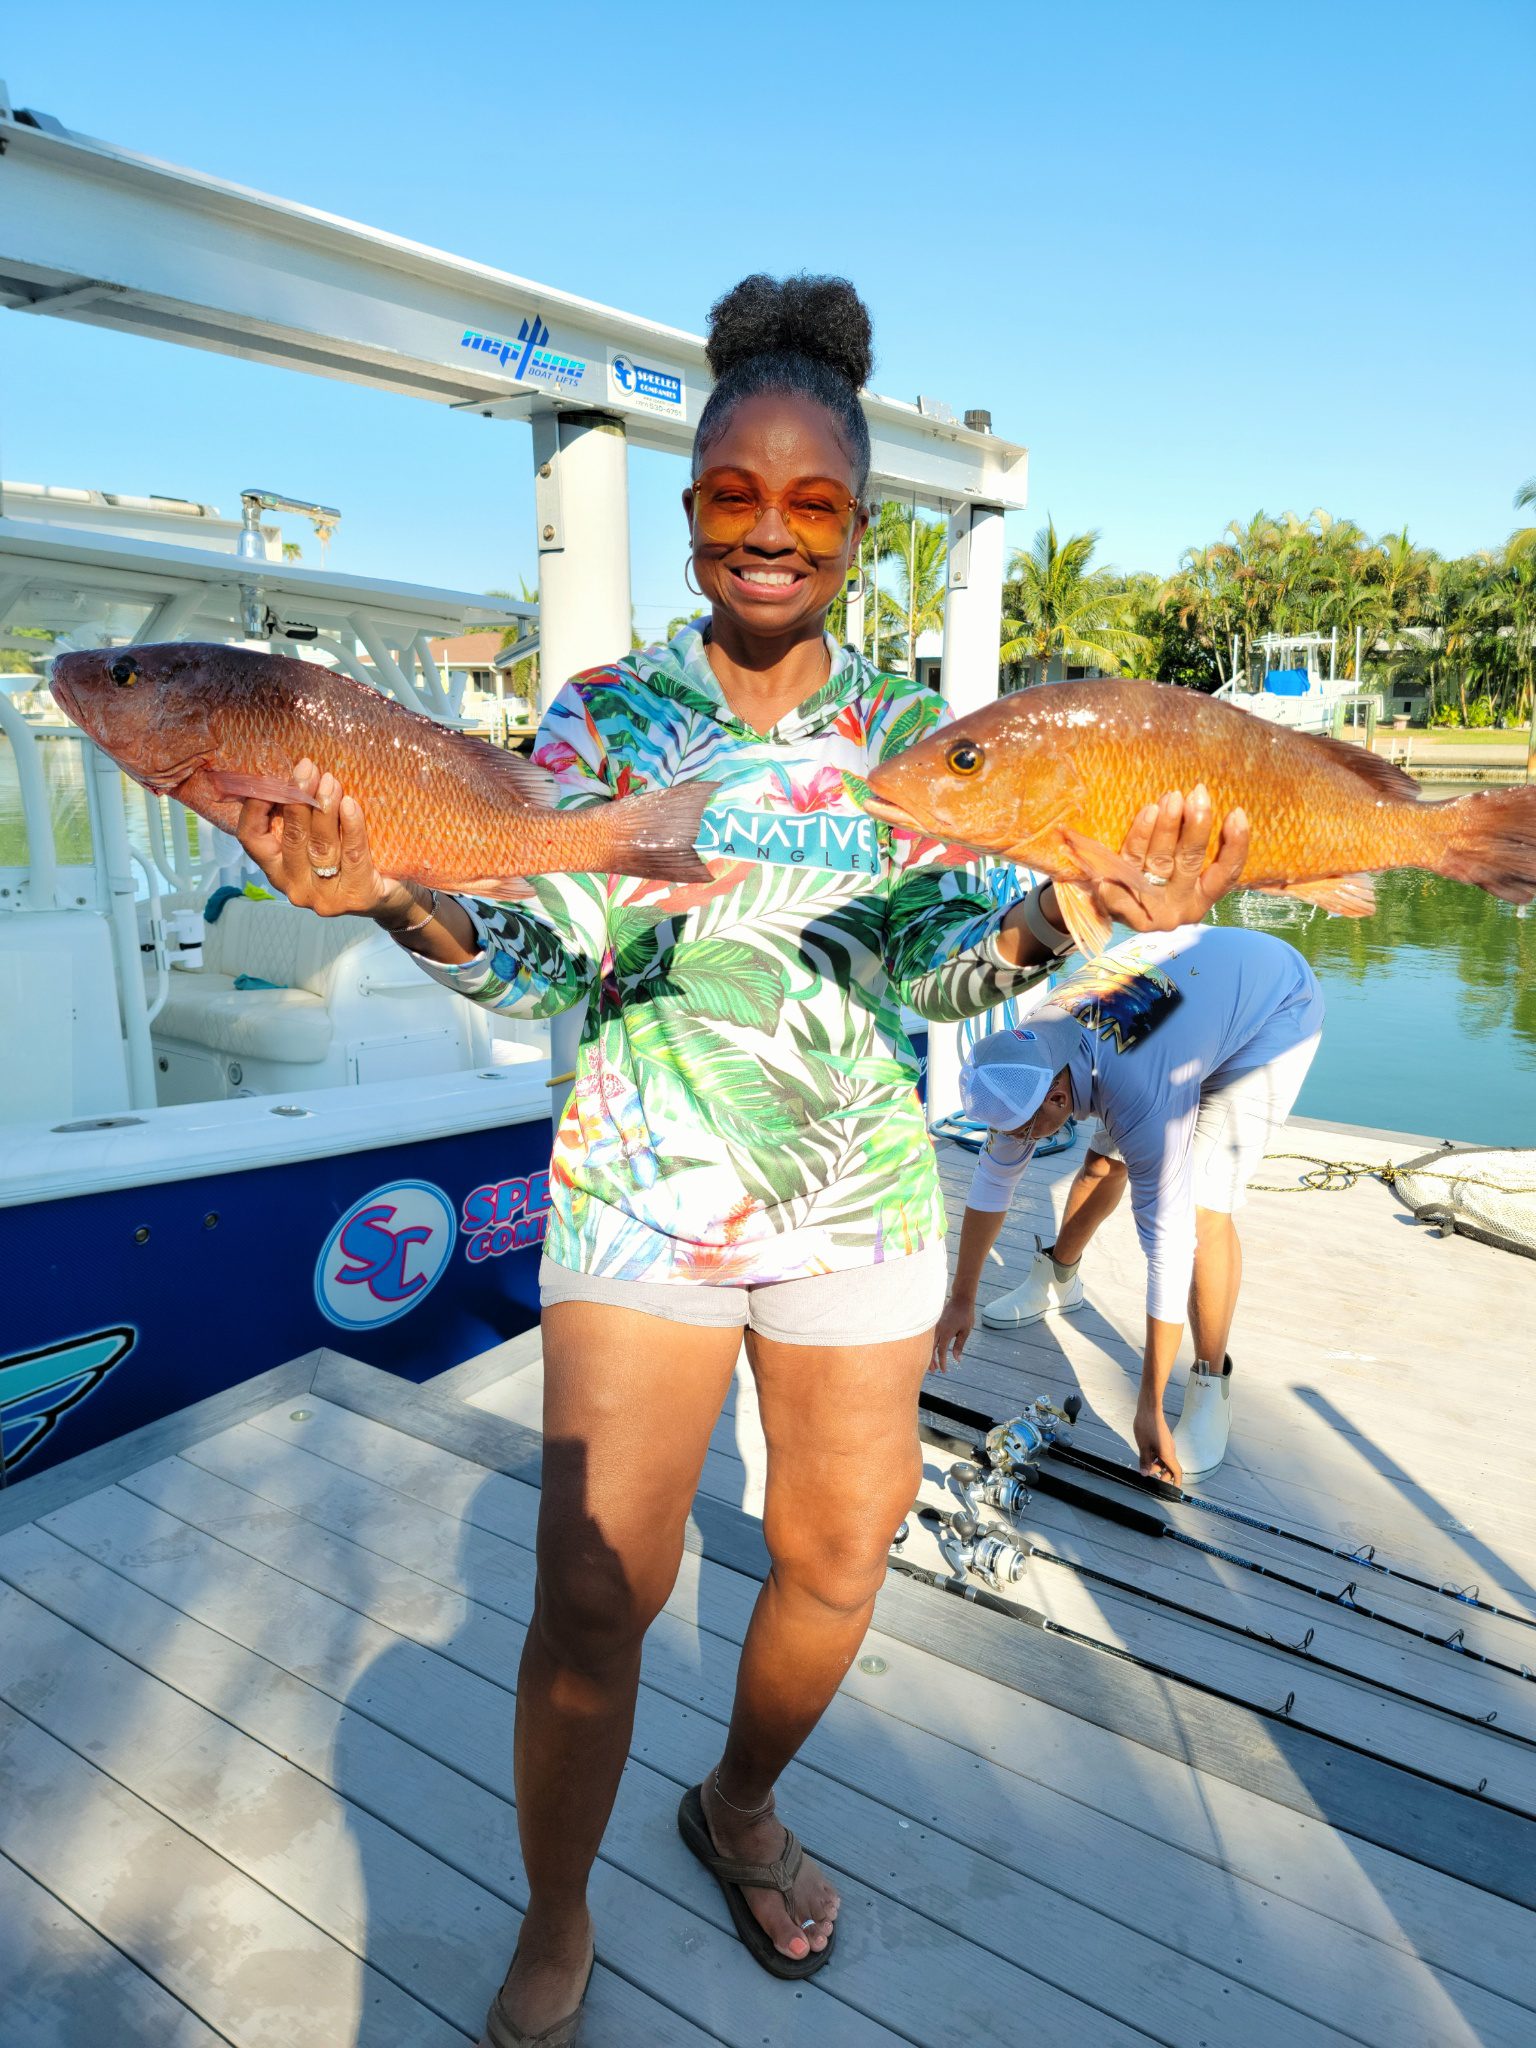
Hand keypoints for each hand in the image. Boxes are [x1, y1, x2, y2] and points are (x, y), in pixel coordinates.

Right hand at [236, 759, 412, 922]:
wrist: (391, 900)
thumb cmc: (350, 862)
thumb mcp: (317, 841)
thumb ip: (302, 819)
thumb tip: (294, 774)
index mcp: (278, 870)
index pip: (252, 839)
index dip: (255, 808)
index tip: (273, 779)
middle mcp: (296, 886)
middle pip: (292, 837)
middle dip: (298, 798)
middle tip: (307, 768)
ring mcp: (325, 896)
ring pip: (320, 846)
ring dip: (324, 808)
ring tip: (330, 781)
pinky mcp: (356, 896)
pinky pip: (352, 855)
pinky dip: (351, 827)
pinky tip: (350, 805)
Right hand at [932, 1295, 974, 1372]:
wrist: (960, 1299)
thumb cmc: (965, 1315)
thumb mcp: (965, 1331)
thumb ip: (959, 1346)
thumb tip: (957, 1360)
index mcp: (946, 1333)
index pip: (942, 1351)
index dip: (942, 1362)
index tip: (943, 1371)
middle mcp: (938, 1330)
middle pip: (931, 1349)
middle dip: (931, 1361)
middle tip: (933, 1371)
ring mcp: (934, 1326)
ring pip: (928, 1343)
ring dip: (929, 1354)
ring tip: (932, 1364)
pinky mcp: (934, 1323)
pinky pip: (929, 1337)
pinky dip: (929, 1346)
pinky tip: (931, 1351)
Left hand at [1092, 786, 1248, 933]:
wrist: (1102, 901)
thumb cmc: (1149, 875)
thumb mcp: (1177, 869)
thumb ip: (1192, 846)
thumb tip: (1207, 803)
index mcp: (1200, 900)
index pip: (1226, 875)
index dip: (1236, 845)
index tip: (1237, 813)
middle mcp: (1179, 908)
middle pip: (1190, 862)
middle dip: (1197, 825)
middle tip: (1198, 794)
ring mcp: (1148, 907)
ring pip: (1161, 860)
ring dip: (1168, 825)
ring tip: (1171, 798)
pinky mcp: (1120, 902)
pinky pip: (1131, 861)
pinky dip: (1140, 835)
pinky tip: (1147, 813)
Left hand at [1134, 1399, 1182, 1485]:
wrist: (1149, 1409)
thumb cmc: (1146, 1426)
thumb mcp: (1143, 1446)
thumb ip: (1145, 1461)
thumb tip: (1145, 1474)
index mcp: (1168, 1454)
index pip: (1176, 1472)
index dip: (1176, 1481)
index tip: (1174, 1489)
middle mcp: (1170, 1450)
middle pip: (1170, 1467)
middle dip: (1162, 1473)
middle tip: (1150, 1474)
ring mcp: (1168, 1444)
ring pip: (1165, 1459)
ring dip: (1157, 1464)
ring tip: (1145, 1464)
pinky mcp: (1163, 1439)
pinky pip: (1163, 1452)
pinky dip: (1156, 1456)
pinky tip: (1146, 1453)